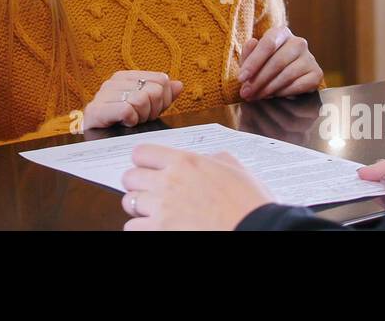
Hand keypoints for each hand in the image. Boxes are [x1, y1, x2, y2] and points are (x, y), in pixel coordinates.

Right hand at [81, 70, 182, 129]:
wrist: (96, 143)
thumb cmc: (123, 125)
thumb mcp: (148, 109)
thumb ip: (163, 96)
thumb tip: (178, 85)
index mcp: (127, 76)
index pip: (161, 80)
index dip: (162, 100)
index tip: (151, 111)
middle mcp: (114, 81)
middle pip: (154, 90)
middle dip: (152, 110)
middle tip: (140, 119)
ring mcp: (103, 94)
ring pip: (141, 100)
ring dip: (141, 117)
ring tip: (131, 122)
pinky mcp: (95, 110)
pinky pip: (126, 110)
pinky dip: (130, 121)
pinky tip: (124, 125)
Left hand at [121, 144, 273, 229]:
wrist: (256, 230)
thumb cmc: (249, 203)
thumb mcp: (234, 168)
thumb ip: (212, 158)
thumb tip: (205, 158)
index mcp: (185, 162)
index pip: (141, 152)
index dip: (144, 162)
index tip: (149, 170)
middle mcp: (168, 181)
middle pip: (129, 177)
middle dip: (138, 186)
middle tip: (151, 193)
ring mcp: (161, 208)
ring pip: (129, 203)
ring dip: (140, 209)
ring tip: (155, 213)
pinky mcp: (158, 231)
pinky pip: (132, 227)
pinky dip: (141, 228)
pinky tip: (155, 229)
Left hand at [237, 25, 321, 100]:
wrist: (287, 78)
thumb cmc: (266, 64)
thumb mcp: (253, 58)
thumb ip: (249, 52)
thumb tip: (252, 43)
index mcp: (281, 33)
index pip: (268, 44)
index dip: (253, 62)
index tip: (241, 78)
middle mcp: (299, 42)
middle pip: (277, 62)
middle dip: (258, 80)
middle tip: (246, 93)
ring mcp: (310, 58)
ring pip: (287, 74)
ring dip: (268, 88)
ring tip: (256, 96)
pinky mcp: (316, 74)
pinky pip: (298, 85)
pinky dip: (284, 92)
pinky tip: (273, 95)